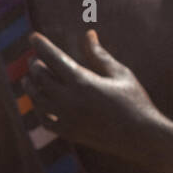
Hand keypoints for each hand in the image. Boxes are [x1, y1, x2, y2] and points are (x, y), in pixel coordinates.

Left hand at [21, 29, 164, 157]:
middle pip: (41, 77)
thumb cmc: (135, 101)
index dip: (41, 45)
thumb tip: (88, 34)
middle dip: (35, 64)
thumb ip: (99, 55)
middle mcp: (70, 100)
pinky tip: (39, 102)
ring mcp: (67, 118)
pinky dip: (37, 109)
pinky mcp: (69, 133)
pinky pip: (44, 120)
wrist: (143, 138)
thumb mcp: (120, 74)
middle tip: (33, 58)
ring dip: (31, 86)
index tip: (33, 36)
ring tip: (29, 78)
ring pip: (37, 99)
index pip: (53, 58)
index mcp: (82, 82)